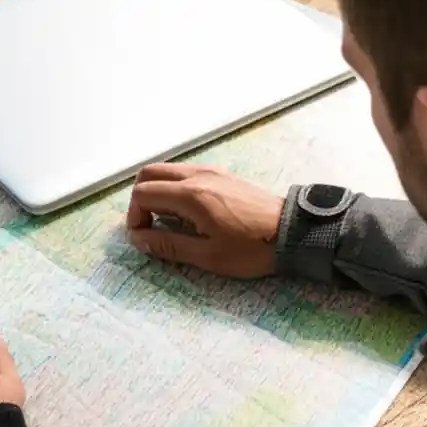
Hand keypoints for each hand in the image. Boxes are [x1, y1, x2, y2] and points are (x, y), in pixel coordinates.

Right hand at [126, 163, 283, 278]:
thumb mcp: (207, 255)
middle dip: (140, 199)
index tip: (143, 237)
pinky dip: (175, 188)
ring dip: (158, 192)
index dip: (134, 216)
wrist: (292, 233)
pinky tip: (187, 213)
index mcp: (191, 195)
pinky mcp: (222, 175)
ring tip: (167, 222)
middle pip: (150, 174)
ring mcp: (211, 172)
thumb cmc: (251, 248)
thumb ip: (168, 245)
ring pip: (168, 171)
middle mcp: (198, 176)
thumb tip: (139, 239)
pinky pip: (186, 173)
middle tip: (148, 226)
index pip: (143, 193)